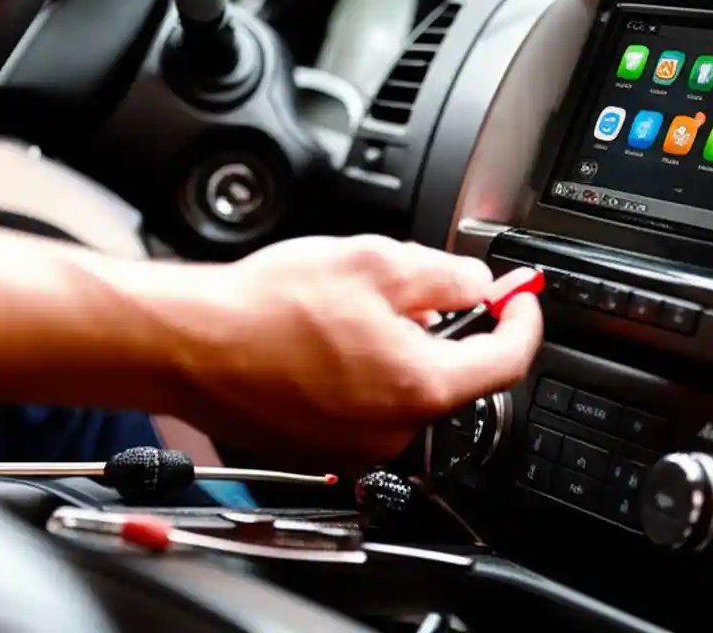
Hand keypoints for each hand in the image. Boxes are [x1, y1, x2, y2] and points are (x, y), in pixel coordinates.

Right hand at [170, 235, 542, 463]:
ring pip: (408, 389)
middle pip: (455, 376)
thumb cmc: (267, 309)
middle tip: (421, 289)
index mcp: (420, 387)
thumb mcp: (376, 264)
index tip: (521, 298)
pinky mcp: (325, 448)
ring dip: (403, 349)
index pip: (509, 361)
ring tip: (353, 311)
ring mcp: (358, 447)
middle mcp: (395, 431)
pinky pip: (369, 407)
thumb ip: (447, 276)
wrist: (188, 347)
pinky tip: (328, 341)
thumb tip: (480, 285)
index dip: (524, 321)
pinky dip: (367, 374)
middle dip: (451, 329)